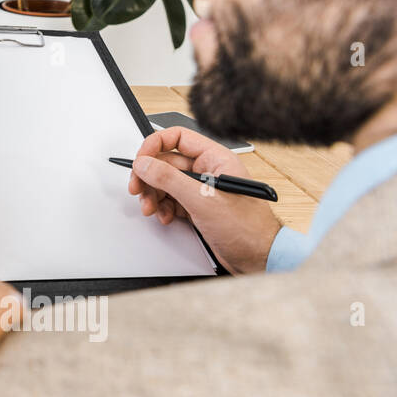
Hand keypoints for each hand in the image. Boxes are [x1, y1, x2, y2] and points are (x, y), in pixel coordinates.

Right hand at [128, 126, 280, 273]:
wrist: (259, 258)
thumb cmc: (248, 229)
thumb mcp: (203, 200)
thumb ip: (170, 179)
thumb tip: (145, 164)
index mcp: (216, 159)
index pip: (177, 138)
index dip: (154, 145)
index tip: (140, 161)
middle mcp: (208, 171)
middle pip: (166, 162)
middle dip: (150, 177)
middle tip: (138, 188)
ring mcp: (202, 190)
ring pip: (165, 183)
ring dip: (154, 195)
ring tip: (151, 208)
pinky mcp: (198, 207)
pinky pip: (171, 200)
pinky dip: (163, 208)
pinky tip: (166, 217)